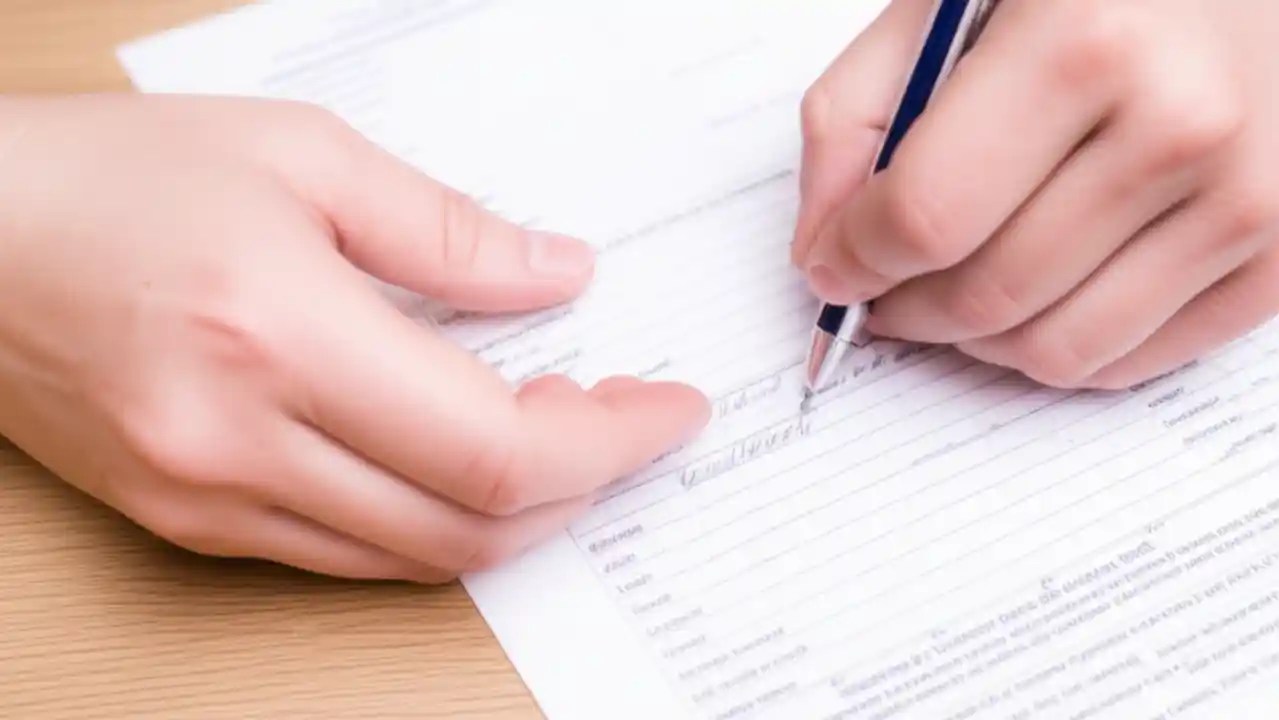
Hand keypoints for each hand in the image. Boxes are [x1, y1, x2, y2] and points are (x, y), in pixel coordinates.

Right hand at [0, 95, 708, 582]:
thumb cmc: (114, 176)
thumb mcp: (300, 155)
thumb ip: (447, 231)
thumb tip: (558, 276)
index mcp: (276, 336)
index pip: (494, 448)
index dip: (608, 442)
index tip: (668, 411)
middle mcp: (238, 443)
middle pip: (469, 526)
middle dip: (578, 483)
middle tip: (621, 417)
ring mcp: (209, 499)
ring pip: (414, 556)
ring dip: (511, 509)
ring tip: (556, 433)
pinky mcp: (189, 521)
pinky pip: (347, 554)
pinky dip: (429, 518)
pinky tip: (458, 459)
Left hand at [793, 0, 1278, 388]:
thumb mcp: (946, 3)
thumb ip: (854, 119)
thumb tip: (823, 256)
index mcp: (1080, 42)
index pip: (927, 216)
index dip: (855, 259)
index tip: (835, 264)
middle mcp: (1179, 124)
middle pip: (985, 294)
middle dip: (905, 308)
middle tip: (885, 287)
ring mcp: (1246, 197)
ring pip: (1054, 350)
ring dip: (975, 339)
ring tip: (958, 285)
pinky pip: (1131, 361)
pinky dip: (1059, 347)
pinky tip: (1041, 291)